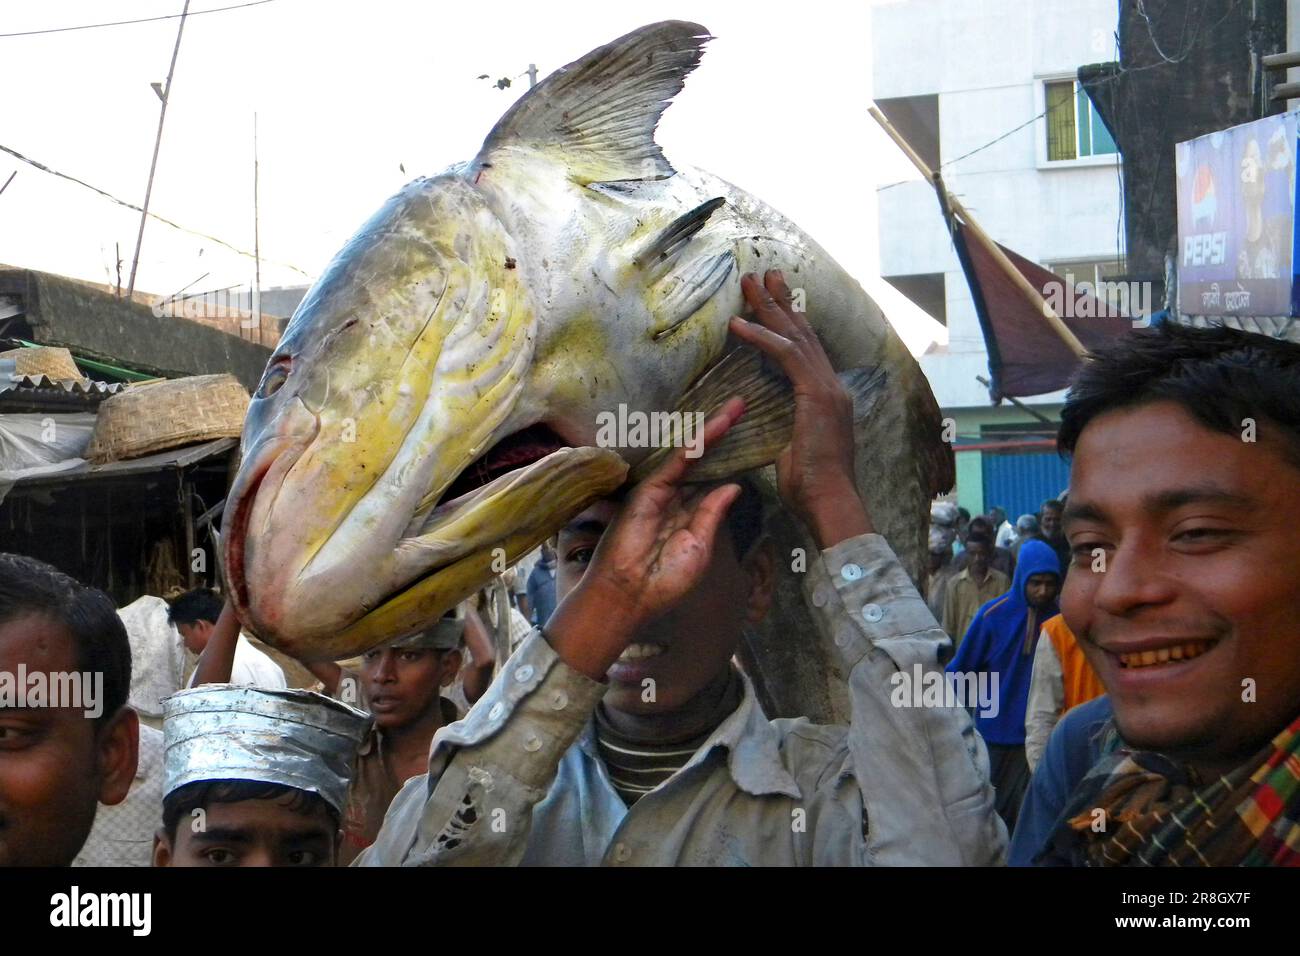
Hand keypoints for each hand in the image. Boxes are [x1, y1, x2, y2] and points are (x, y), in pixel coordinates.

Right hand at [544, 398, 745, 679]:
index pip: (714, 479)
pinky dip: (693, 446)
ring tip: (735, 408)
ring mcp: (662, 492)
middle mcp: (677, 498)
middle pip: (705, 459)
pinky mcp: (649, 490)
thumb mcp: (700, 547)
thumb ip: (712, 514)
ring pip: (692, 455)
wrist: (631, 595)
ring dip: (713, 431)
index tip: (753, 438)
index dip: (732, 458)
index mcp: (691, 514)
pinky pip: (675, 464)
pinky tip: (712, 429)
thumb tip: (734, 485)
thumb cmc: (664, 580)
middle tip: (743, 405)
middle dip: (723, 433)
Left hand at [728, 271, 873, 548]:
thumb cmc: (809, 488)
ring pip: (795, 336)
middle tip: (765, 274)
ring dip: (770, 308)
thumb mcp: (789, 450)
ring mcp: (827, 388)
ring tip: (750, 282)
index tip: (774, 302)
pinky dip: (761, 337)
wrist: (829, 502)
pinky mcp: (816, 394)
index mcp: (827, 398)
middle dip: (782, 301)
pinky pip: (785, 355)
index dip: (790, 323)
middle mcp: (831, 386)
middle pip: (804, 333)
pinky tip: (739, 323)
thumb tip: (759, 426)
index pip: (806, 351)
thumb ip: (780, 429)